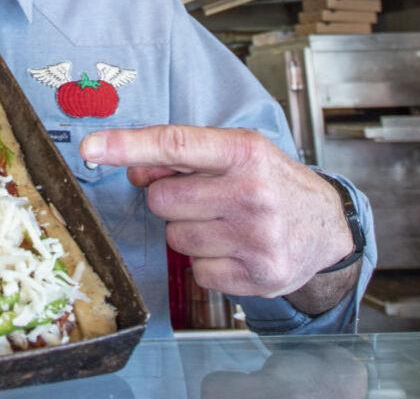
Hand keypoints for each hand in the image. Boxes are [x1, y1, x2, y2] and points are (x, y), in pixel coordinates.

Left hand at [80, 124, 355, 308]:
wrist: (328, 227)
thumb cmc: (275, 183)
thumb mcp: (237, 154)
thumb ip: (183, 157)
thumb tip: (132, 167)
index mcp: (245, 152)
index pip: (173, 144)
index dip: (126, 145)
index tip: (91, 147)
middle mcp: (251, 193)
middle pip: (162, 199)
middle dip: (172, 199)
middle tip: (205, 198)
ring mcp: (256, 239)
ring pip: (175, 237)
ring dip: (189, 231)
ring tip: (224, 223)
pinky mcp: (257, 277)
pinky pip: (196, 270)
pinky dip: (207, 262)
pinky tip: (234, 248)